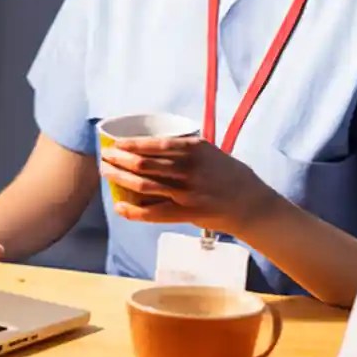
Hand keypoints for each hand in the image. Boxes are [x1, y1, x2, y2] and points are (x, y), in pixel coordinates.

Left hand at [99, 135, 279, 236]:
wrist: (251, 204)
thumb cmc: (230, 175)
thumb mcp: (210, 152)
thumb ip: (185, 149)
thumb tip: (152, 147)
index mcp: (194, 149)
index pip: (154, 144)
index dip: (130, 145)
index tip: (115, 143)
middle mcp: (189, 169)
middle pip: (144, 164)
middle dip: (119, 160)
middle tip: (105, 157)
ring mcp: (187, 193)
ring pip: (145, 186)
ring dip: (121, 179)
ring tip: (107, 174)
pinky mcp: (186, 213)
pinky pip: (154, 213)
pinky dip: (134, 211)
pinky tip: (120, 207)